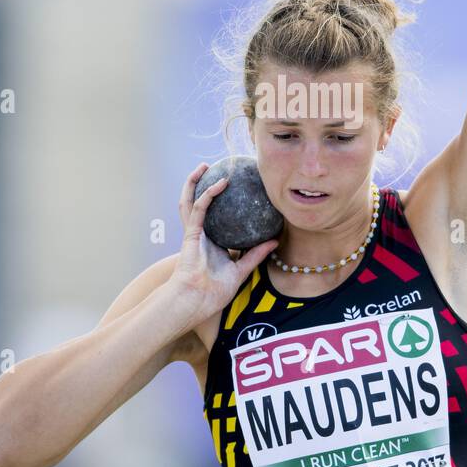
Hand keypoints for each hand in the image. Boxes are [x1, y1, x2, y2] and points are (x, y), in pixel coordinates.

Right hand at [168, 162, 279, 328]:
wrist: (197, 301)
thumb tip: (275, 241)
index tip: (234, 189)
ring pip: (190, 200)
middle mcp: (200, 234)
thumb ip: (256, 255)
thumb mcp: (241, 270)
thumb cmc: (214, 292)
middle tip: (215, 170)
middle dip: (201, 185)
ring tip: (204, 166)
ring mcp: (193, 232)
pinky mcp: (191, 233)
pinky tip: (220, 182)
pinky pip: (200, 208)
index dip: (220, 203)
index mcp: (211, 242)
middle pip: (197, 204)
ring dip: (195, 182)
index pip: (215, 217)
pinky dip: (208, 194)